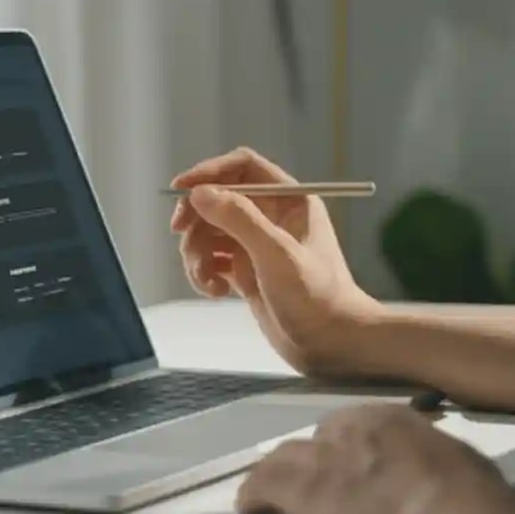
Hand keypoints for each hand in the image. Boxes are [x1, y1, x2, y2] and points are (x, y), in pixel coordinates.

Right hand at [170, 147, 382, 374]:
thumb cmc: (317, 298)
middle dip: (196, 219)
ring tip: (206, 279)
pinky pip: (212, 261)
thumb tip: (200, 193)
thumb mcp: (276, 254)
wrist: (332, 345)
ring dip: (197, 253)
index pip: (242, 168)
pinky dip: (204, 274)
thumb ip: (239, 219)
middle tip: (182, 237)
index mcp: (289, 200)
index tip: (181, 191)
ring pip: (209, 233)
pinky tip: (216, 292)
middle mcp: (272, 217)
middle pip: (218, 200)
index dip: (209, 173)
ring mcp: (257, 245)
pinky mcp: (247, 272)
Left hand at [236, 403, 514, 513]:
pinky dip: (254, 497)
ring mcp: (319, 458)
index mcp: (389, 418)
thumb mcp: (457, 462)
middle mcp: (347, 430)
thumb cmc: (465, 491)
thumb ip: (436, 461)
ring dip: (276, 474)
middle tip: (313, 481)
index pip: (354, 425)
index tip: (351, 464)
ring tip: (268, 490)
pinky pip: (262, 487)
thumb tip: (441, 470)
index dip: (348, 447)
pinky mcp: (297, 490)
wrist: (442, 511)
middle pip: (314, 440)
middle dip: (312, 458)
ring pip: (281, 459)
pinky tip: (248, 508)